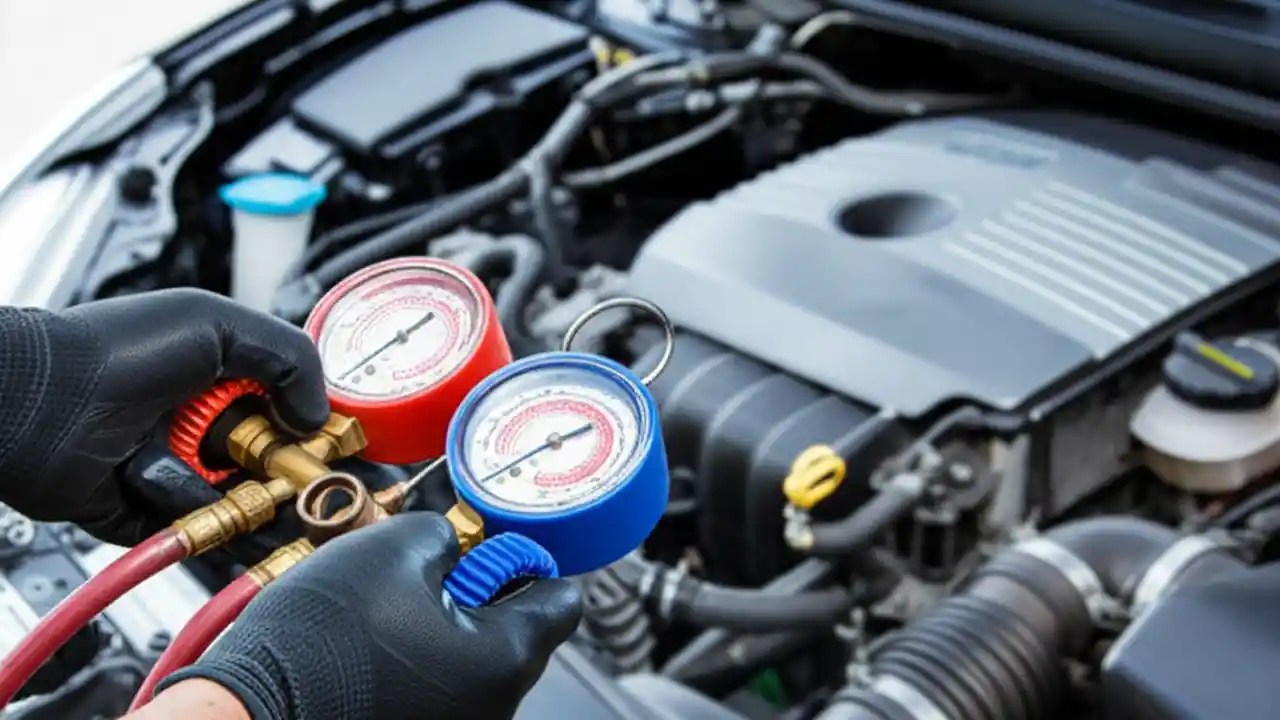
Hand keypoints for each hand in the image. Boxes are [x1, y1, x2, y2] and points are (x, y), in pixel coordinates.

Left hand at [0, 289, 327, 544]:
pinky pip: (202, 529)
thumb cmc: (111, 350)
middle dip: (301, 476)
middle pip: (277, 461)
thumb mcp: (217, 323)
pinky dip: (215, 525)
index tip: (347, 446)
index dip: (321, 427)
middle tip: (326, 487)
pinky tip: (233, 519)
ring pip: (247, 501)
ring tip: (290, 512)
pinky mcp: (153, 510)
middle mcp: (205, 422)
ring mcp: (181, 467)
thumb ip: (288, 357)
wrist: (39, 402)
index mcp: (225, 375)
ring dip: (269, 507)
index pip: (294, 406)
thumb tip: (321, 416)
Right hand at [161, 513, 582, 719]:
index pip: (562, 599)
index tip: (497, 547)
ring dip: (439, 631)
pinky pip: (438, 693)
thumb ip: (445, 536)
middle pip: (514, 633)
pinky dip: (415, 667)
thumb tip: (455, 548)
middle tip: (420, 576)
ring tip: (381, 616)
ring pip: (471, 664)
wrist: (248, 710)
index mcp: (505, 658)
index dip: (528, 559)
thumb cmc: (320, 639)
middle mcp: (494, 707)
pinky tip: (369, 652)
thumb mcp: (394, 547)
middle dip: (474, 596)